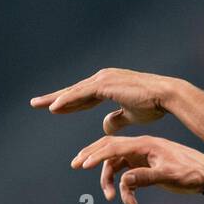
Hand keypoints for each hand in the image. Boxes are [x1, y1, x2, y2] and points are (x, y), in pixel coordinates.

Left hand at [31, 68, 177, 134]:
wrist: (167, 97)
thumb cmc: (154, 105)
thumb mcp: (130, 115)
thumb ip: (116, 119)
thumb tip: (103, 126)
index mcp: (108, 84)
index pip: (83, 95)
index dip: (68, 102)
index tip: (54, 108)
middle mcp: (103, 78)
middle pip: (74, 91)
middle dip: (55, 98)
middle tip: (36, 103)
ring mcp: (103, 79)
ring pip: (74, 92)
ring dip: (55, 99)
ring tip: (37, 105)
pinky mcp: (105, 85)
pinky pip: (81, 94)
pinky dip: (67, 100)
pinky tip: (54, 107)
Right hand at [71, 135, 203, 203]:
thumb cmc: (191, 173)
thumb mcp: (170, 176)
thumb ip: (146, 178)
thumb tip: (125, 180)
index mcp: (145, 145)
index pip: (114, 146)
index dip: (96, 155)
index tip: (81, 165)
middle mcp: (141, 148)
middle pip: (109, 149)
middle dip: (91, 156)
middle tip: (75, 165)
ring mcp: (142, 157)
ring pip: (116, 165)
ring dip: (110, 181)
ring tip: (112, 198)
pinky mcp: (145, 167)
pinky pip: (127, 176)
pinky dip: (124, 189)